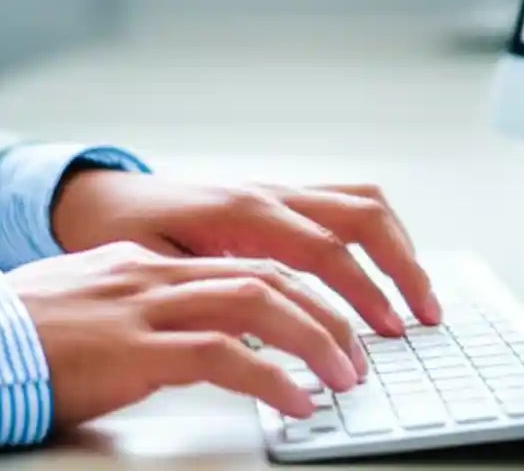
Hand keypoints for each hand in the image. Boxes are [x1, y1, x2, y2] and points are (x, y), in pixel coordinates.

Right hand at [7, 242, 364, 427]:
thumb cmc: (15, 332)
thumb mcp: (83, 301)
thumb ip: (132, 304)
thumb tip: (171, 327)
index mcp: (146, 264)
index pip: (245, 263)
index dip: (301, 292)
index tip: (331, 321)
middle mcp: (154, 275)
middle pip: (267, 274)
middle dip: (326, 311)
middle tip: (358, 349)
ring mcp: (144, 307)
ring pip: (258, 303)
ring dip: (315, 338)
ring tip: (346, 375)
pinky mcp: (133, 350)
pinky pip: (223, 356)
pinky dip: (272, 378)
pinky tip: (296, 401)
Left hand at [52, 172, 439, 335]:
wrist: (100, 198)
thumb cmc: (121, 230)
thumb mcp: (154, 267)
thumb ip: (209, 290)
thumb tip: (259, 328)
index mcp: (240, 211)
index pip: (323, 250)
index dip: (362, 293)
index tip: (385, 332)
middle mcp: (266, 194)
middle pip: (360, 217)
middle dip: (401, 267)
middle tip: (423, 317)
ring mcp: (276, 191)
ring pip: (360, 203)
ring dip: (398, 246)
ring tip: (419, 294)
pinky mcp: (277, 199)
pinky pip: (342, 203)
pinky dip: (375, 233)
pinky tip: (384, 267)